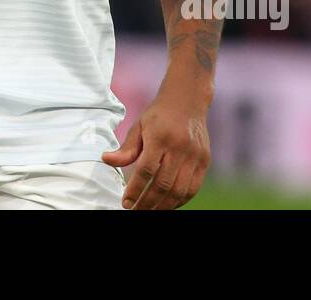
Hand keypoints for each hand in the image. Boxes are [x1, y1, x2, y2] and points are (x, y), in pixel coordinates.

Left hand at [101, 73, 211, 209]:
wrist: (188, 100)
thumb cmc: (159, 115)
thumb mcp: (139, 126)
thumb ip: (126, 148)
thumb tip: (106, 160)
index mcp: (160, 137)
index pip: (146, 170)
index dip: (135, 189)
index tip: (125, 202)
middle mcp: (180, 147)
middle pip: (163, 184)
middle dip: (148, 203)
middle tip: (135, 211)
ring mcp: (195, 155)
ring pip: (179, 190)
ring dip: (163, 206)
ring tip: (149, 211)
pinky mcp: (205, 161)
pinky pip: (192, 188)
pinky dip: (179, 200)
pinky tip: (167, 205)